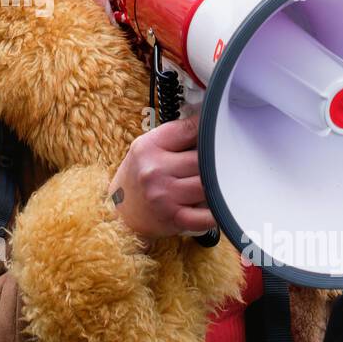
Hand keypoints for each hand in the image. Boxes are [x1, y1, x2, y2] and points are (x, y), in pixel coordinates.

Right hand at [109, 116, 213, 240]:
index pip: (190, 130)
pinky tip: (221, 204)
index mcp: (149, 147)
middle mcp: (155, 170)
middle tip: (222, 159)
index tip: (216, 132)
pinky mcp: (176, 218)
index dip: (208, 130)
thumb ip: (176, 135)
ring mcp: (165, 196)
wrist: (120, 210)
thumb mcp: (148, 147)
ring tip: (220, 179)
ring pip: (209, 183)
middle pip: (203, 159)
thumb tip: (209, 123)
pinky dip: (218, 212)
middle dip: (216, 159)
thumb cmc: (139, 175)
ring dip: (218, 182)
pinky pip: (206, 216)